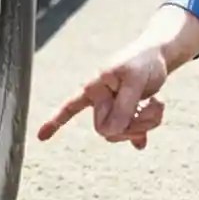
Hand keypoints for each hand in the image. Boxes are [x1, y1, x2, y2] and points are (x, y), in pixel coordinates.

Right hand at [36, 42, 169, 149]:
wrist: (158, 55)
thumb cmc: (143, 62)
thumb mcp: (135, 81)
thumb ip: (123, 106)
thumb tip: (110, 132)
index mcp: (95, 87)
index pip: (72, 106)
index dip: (56, 121)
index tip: (39, 136)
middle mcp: (100, 98)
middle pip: (109, 130)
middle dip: (133, 123)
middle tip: (153, 105)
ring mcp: (112, 107)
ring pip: (121, 132)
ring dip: (144, 123)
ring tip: (157, 104)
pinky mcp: (125, 112)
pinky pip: (128, 132)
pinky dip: (138, 134)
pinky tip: (141, 144)